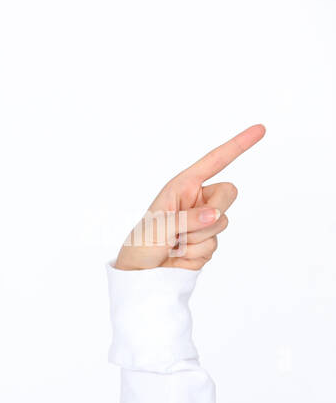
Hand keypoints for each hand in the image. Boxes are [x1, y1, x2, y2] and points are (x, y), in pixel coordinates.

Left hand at [115, 124, 264, 271]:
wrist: (140, 273)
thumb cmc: (142, 243)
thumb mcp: (160, 227)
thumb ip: (188, 219)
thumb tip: (214, 214)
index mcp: (183, 187)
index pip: (215, 161)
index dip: (238, 145)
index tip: (261, 129)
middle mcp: (197, 200)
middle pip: (229, 194)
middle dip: (210, 213)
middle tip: (181, 230)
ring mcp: (204, 221)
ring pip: (222, 224)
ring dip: (197, 239)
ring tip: (174, 244)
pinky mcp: (208, 242)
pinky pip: (214, 246)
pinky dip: (195, 254)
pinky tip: (179, 255)